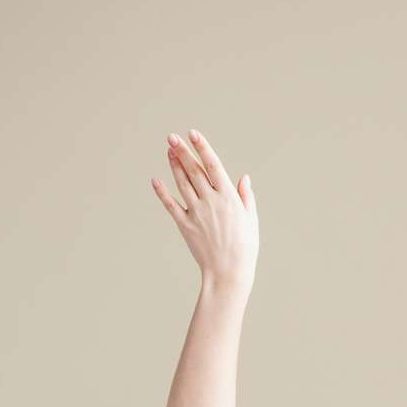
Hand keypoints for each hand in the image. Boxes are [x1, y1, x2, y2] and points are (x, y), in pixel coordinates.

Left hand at [151, 129, 258, 287]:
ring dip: (174, 165)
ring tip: (168, 151)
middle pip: (194, 170)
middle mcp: (211, 201)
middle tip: (171, 136)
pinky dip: (162, 192)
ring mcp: (196, 213)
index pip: (213, 165)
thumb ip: (246, 197)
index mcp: (229, 197)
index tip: (192, 134)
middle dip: (182, 151)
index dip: (202, 148)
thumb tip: (242, 178)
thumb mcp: (251, 219)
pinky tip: (155, 180)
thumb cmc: (245, 247)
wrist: (229, 272)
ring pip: (182, 184)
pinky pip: (171, 206)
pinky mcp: (185, 226)